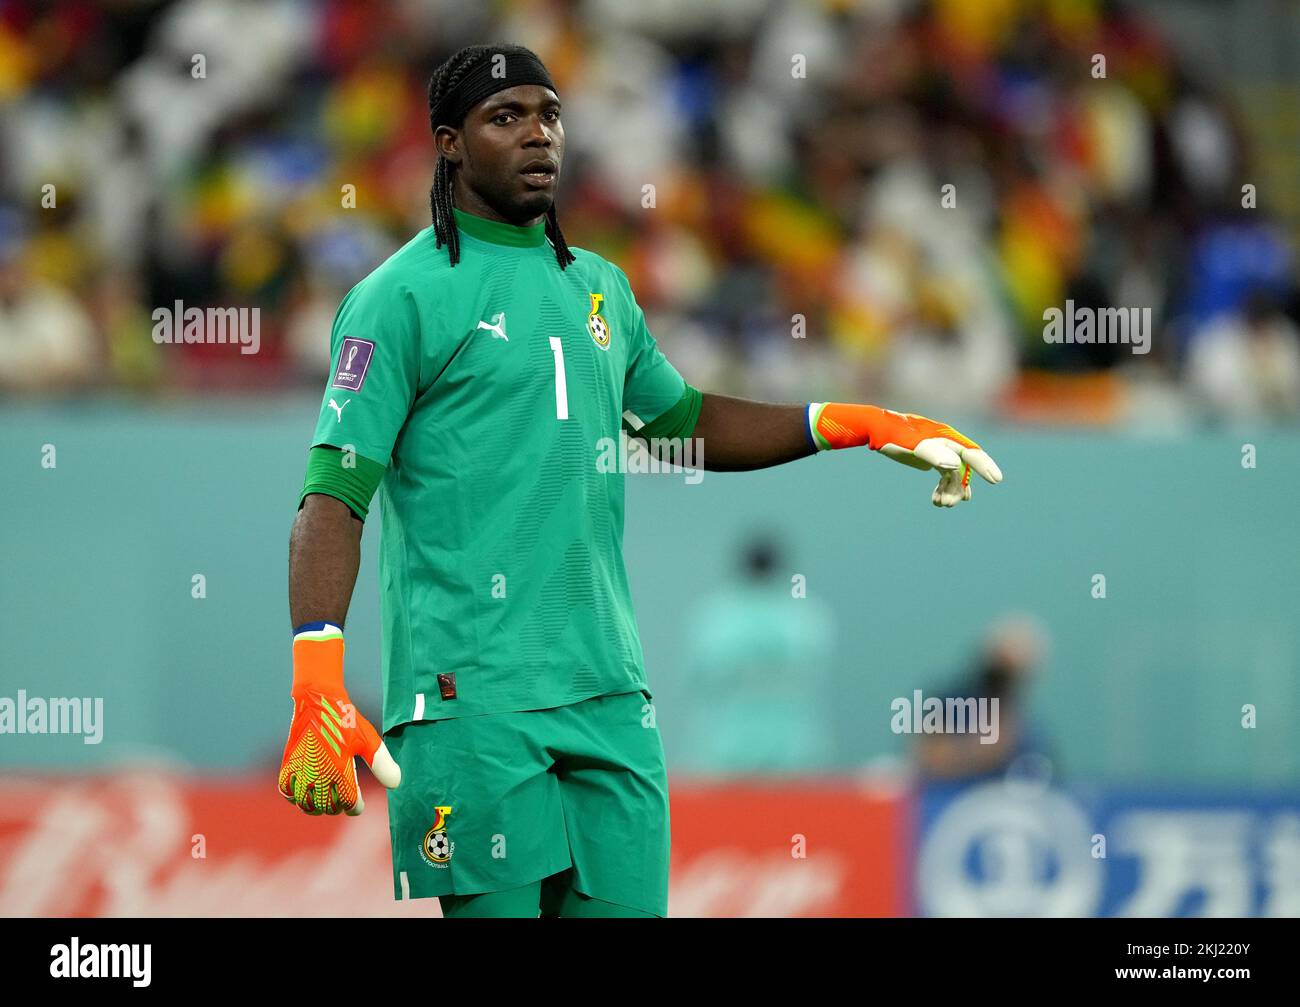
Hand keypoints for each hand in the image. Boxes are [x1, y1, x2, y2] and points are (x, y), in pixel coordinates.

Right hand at [278, 627, 400, 814]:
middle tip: (342, 798)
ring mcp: (300, 771)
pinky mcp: (287, 765)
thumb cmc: (345, 720)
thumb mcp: (368, 739)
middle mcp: (318, 774)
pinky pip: (288, 793)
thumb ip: (381, 763)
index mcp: (340, 770)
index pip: (348, 804)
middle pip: (327, 808)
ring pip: (306, 805)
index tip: (357, 803)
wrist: (318, 701)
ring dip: (317, 805)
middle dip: (337, 806)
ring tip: (325, 797)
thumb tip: (396, 783)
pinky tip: (307, 790)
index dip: (355, 807)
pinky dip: (296, 797)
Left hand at [811, 403, 1002, 506]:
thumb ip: (934, 454)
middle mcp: (947, 443)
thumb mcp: (914, 446)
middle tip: (948, 504)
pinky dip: (943, 488)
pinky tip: (936, 500)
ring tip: (940, 504)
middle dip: (959, 487)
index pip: (971, 453)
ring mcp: (940, 450)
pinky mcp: (930, 457)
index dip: (985, 466)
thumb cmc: (895, 436)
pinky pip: (944, 475)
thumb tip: (955, 465)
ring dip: (950, 491)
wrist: (877, 430)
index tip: (997, 480)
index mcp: (947, 438)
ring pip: (953, 475)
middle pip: (963, 468)